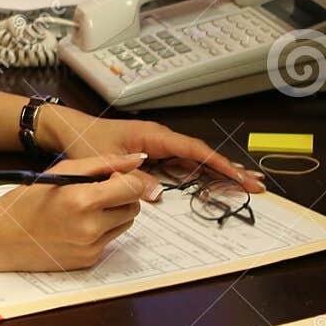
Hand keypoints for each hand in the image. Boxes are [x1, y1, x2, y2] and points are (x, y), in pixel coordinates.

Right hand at [0, 153, 161, 273]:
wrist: (2, 236)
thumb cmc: (28, 199)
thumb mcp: (63, 170)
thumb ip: (103, 163)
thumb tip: (136, 160)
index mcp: (84, 200)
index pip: (133, 188)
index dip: (127, 179)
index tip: (113, 177)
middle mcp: (91, 228)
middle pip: (134, 207)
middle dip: (122, 196)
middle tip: (97, 191)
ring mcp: (91, 248)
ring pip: (125, 224)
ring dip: (113, 213)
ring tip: (85, 208)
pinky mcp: (88, 261)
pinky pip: (109, 240)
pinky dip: (100, 230)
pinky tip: (75, 225)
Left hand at [45, 107, 265, 193]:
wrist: (69, 130)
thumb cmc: (86, 140)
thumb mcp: (105, 161)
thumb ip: (130, 177)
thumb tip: (157, 194)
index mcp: (153, 136)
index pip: (193, 150)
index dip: (218, 163)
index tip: (238, 175)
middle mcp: (160, 139)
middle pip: (202, 155)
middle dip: (230, 169)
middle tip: (257, 184)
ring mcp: (158, 147)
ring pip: (196, 160)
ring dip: (220, 172)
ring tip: (247, 184)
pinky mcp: (153, 156)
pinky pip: (182, 166)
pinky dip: (201, 174)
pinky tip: (216, 184)